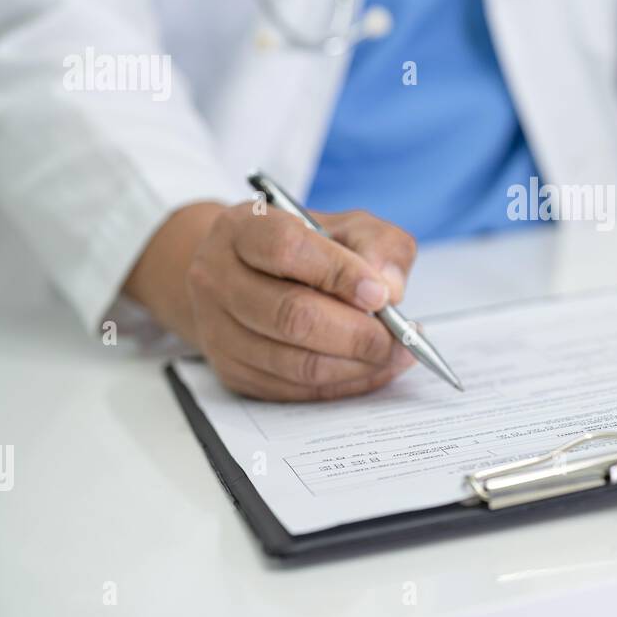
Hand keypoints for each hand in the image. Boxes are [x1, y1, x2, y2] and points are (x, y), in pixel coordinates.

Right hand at [125, 201, 417, 400]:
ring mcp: (218, 329)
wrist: (247, 274)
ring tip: (394, 353)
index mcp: (243, 228)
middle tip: (398, 336)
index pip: (288, 249)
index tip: (380, 294)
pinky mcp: (232, 371)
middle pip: (290, 315)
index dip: (340, 274)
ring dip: (356, 365)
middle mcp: (218, 278)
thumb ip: (378, 244)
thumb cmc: (305, 248)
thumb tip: (390, 287)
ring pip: (294, 362)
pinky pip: (295, 390)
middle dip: (357, 333)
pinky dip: (344, 384)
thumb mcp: (346, 226)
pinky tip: (371, 368)